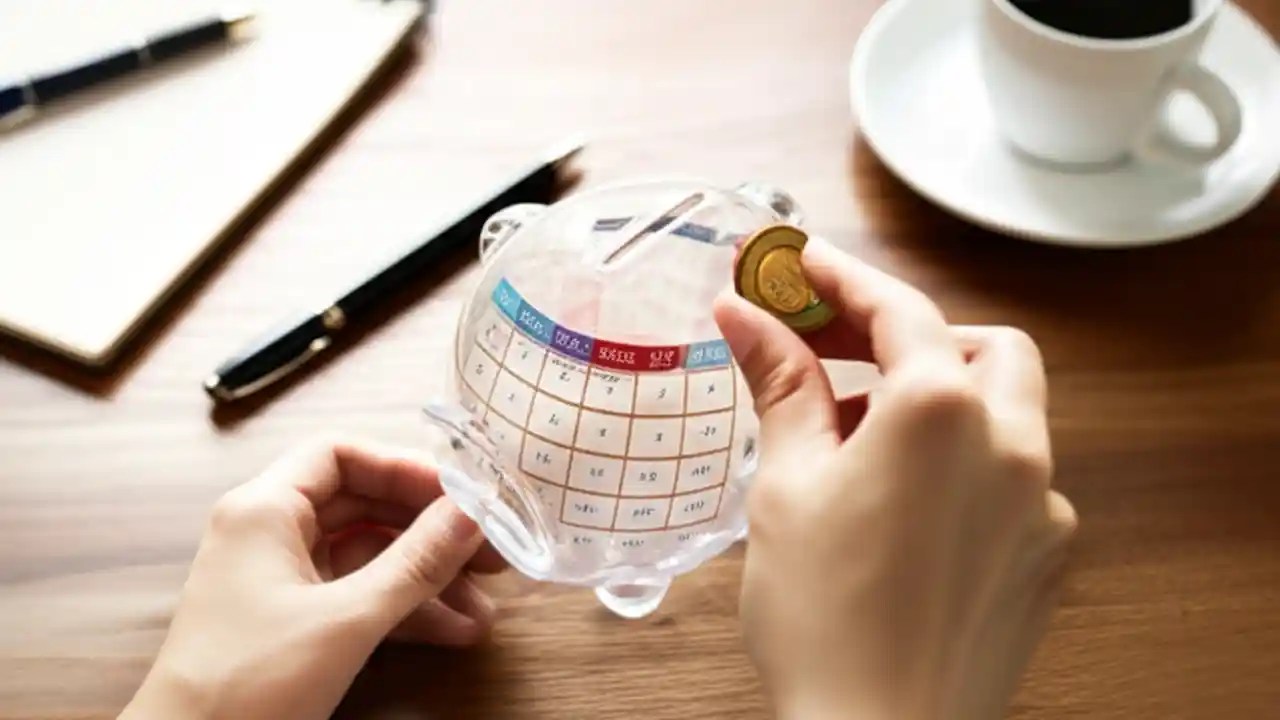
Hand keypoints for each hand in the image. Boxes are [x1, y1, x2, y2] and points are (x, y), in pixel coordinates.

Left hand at [119, 439, 505, 719]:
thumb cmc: (248, 683)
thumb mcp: (347, 619)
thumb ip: (415, 562)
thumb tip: (471, 512)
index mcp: (264, 510)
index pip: (342, 454)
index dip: (404, 468)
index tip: (460, 495)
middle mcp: (269, 533)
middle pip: (364, 504)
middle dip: (430, 530)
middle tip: (489, 551)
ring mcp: (278, 578)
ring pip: (367, 556)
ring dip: (426, 580)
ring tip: (483, 610)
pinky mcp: (290, 621)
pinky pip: (357, 596)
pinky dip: (401, 610)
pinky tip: (451, 632)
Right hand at [714, 239, 1076, 719]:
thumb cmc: (823, 620)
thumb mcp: (787, 484)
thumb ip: (781, 385)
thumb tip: (746, 316)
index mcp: (941, 412)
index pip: (897, 308)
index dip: (842, 277)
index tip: (803, 265)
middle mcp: (1011, 445)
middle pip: (978, 347)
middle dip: (914, 338)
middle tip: (840, 356)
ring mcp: (1041, 503)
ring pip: (1008, 411)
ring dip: (943, 401)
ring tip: (861, 441)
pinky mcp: (1046, 554)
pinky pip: (1015, 478)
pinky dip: (966, 465)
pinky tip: (906, 506)